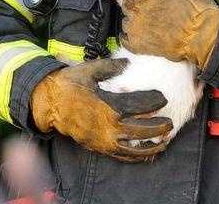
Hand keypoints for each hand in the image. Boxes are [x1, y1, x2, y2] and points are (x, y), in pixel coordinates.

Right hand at [30, 57, 172, 161]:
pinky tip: (145, 154)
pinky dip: (134, 156)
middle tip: (170, 123)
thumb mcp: (89, 70)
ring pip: (132, 147)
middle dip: (157, 127)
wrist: (48, 103)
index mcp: (107, 106)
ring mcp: (102, 139)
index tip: (163, 98)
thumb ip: (111, 67)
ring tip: (164, 142)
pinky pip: (120, 155)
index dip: (152, 102)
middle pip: (139, 130)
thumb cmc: (68, 84)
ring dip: (150, 146)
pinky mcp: (97, 146)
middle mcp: (107, 126)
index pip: (137, 105)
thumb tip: (128, 62)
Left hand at [118, 0, 218, 67]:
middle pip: (125, 6)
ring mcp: (136, 31)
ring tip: (148, 22)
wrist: (201, 37)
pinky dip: (130, 38)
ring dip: (133, 21)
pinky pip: (126, 40)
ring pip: (126, 23)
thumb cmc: (196, 12)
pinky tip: (141, 36)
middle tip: (146, 8)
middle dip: (133, 5)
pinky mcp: (139, 47)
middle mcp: (136, 12)